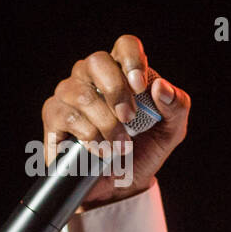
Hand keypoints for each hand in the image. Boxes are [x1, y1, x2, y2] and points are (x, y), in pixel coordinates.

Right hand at [39, 34, 190, 209]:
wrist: (122, 185)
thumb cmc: (145, 149)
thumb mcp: (171, 131)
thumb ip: (176, 106)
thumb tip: (161, 87)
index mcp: (123, 72)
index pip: (125, 45)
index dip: (132, 60)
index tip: (140, 87)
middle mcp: (92, 76)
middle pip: (96, 61)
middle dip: (116, 92)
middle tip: (130, 119)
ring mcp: (69, 94)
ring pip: (81, 94)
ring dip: (107, 125)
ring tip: (121, 147)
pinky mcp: (54, 116)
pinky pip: (65, 116)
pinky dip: (88, 136)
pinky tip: (100, 150)